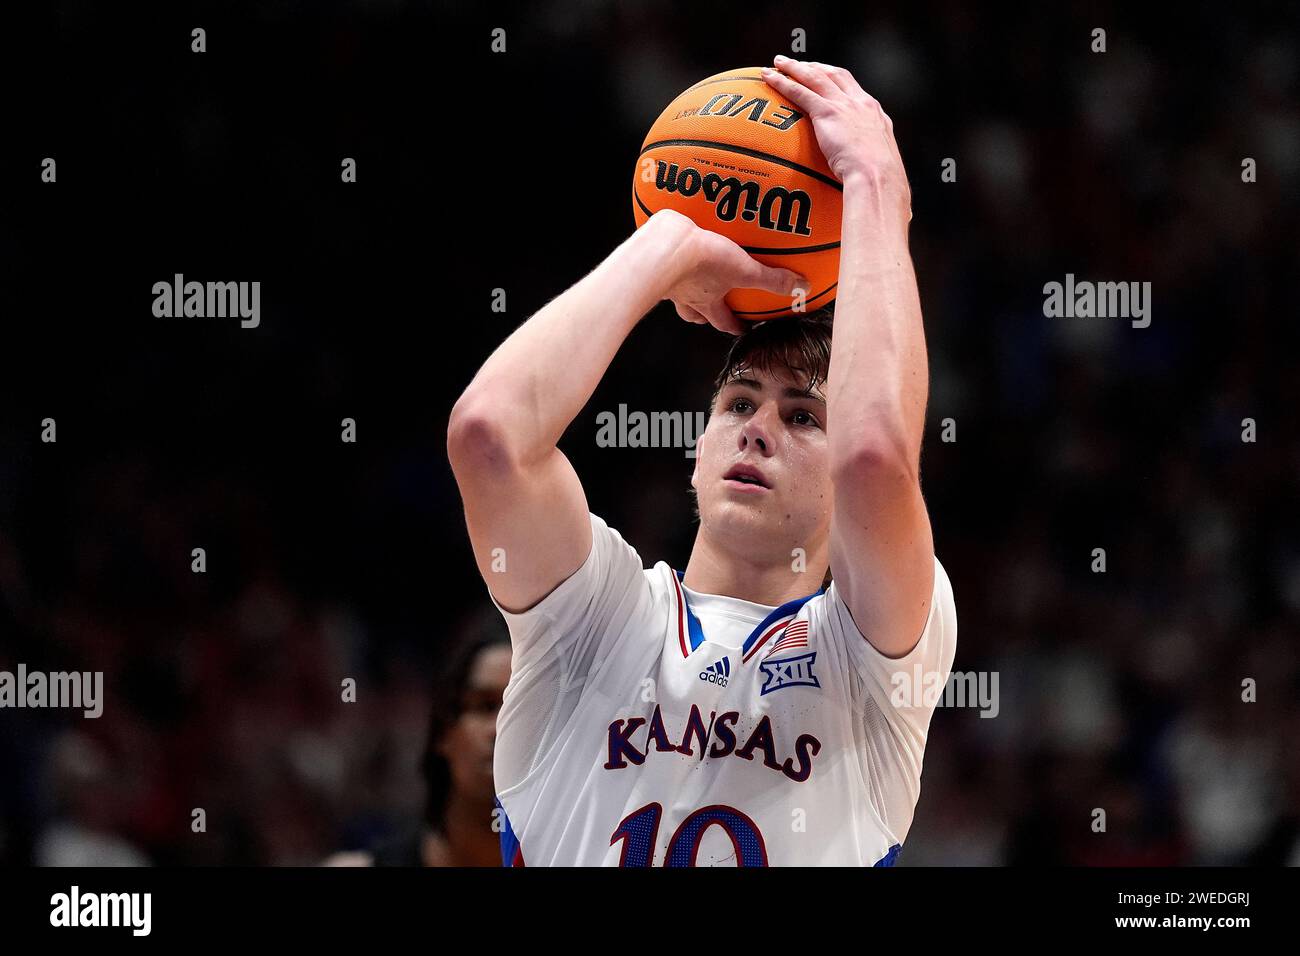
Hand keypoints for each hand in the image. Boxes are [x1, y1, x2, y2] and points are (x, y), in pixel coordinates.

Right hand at [651, 210, 806, 334]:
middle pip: (694, 314)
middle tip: (712, 308)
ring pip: (677, 294)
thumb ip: (772, 279)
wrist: (665, 244)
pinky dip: (672, 262)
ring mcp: (669, 281)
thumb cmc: (701, 262)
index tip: (741, 328)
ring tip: (692, 281)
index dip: (734, 326)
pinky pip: (665, 265)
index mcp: (707, 302)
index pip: (723, 322)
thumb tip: (802, 287)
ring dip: (686, 291)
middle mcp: (686, 296)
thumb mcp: (744, 270)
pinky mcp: (656, 259)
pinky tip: (677, 249)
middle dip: (704, 314)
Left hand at [760, 56, 910, 221]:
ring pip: (816, 77)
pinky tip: (767, 78)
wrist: (879, 182)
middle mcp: (863, 105)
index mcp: (877, 119)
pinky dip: (783, 82)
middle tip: (800, 65)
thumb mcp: (885, 184)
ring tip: (778, 63)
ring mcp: (846, 106)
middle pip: (836, 76)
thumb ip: (880, 187)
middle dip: (817, 67)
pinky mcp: (828, 113)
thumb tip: (889, 209)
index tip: (828, 80)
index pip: (857, 94)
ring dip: (795, 68)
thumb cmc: (885, 191)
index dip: (840, 83)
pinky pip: (800, 92)